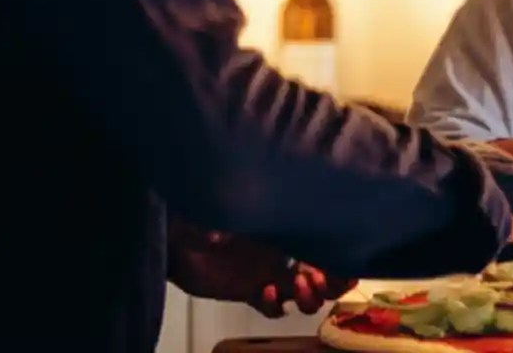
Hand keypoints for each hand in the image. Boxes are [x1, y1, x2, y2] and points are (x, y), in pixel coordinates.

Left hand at [167, 217, 356, 317]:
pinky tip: (263, 293)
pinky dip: (274, 305)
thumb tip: (234, 227)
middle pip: (324, 274)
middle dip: (333, 280)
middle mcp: (282, 252)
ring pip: (305, 295)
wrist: (175, 240)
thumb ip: (234, 211)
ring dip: (310, 296)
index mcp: (284, 227)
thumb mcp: (221, 205)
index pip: (321, 240)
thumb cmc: (199, 214)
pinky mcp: (250, 292)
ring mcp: (268, 274)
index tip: (337, 255)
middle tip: (321, 277)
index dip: (335, 252)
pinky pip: (273, 308)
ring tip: (300, 286)